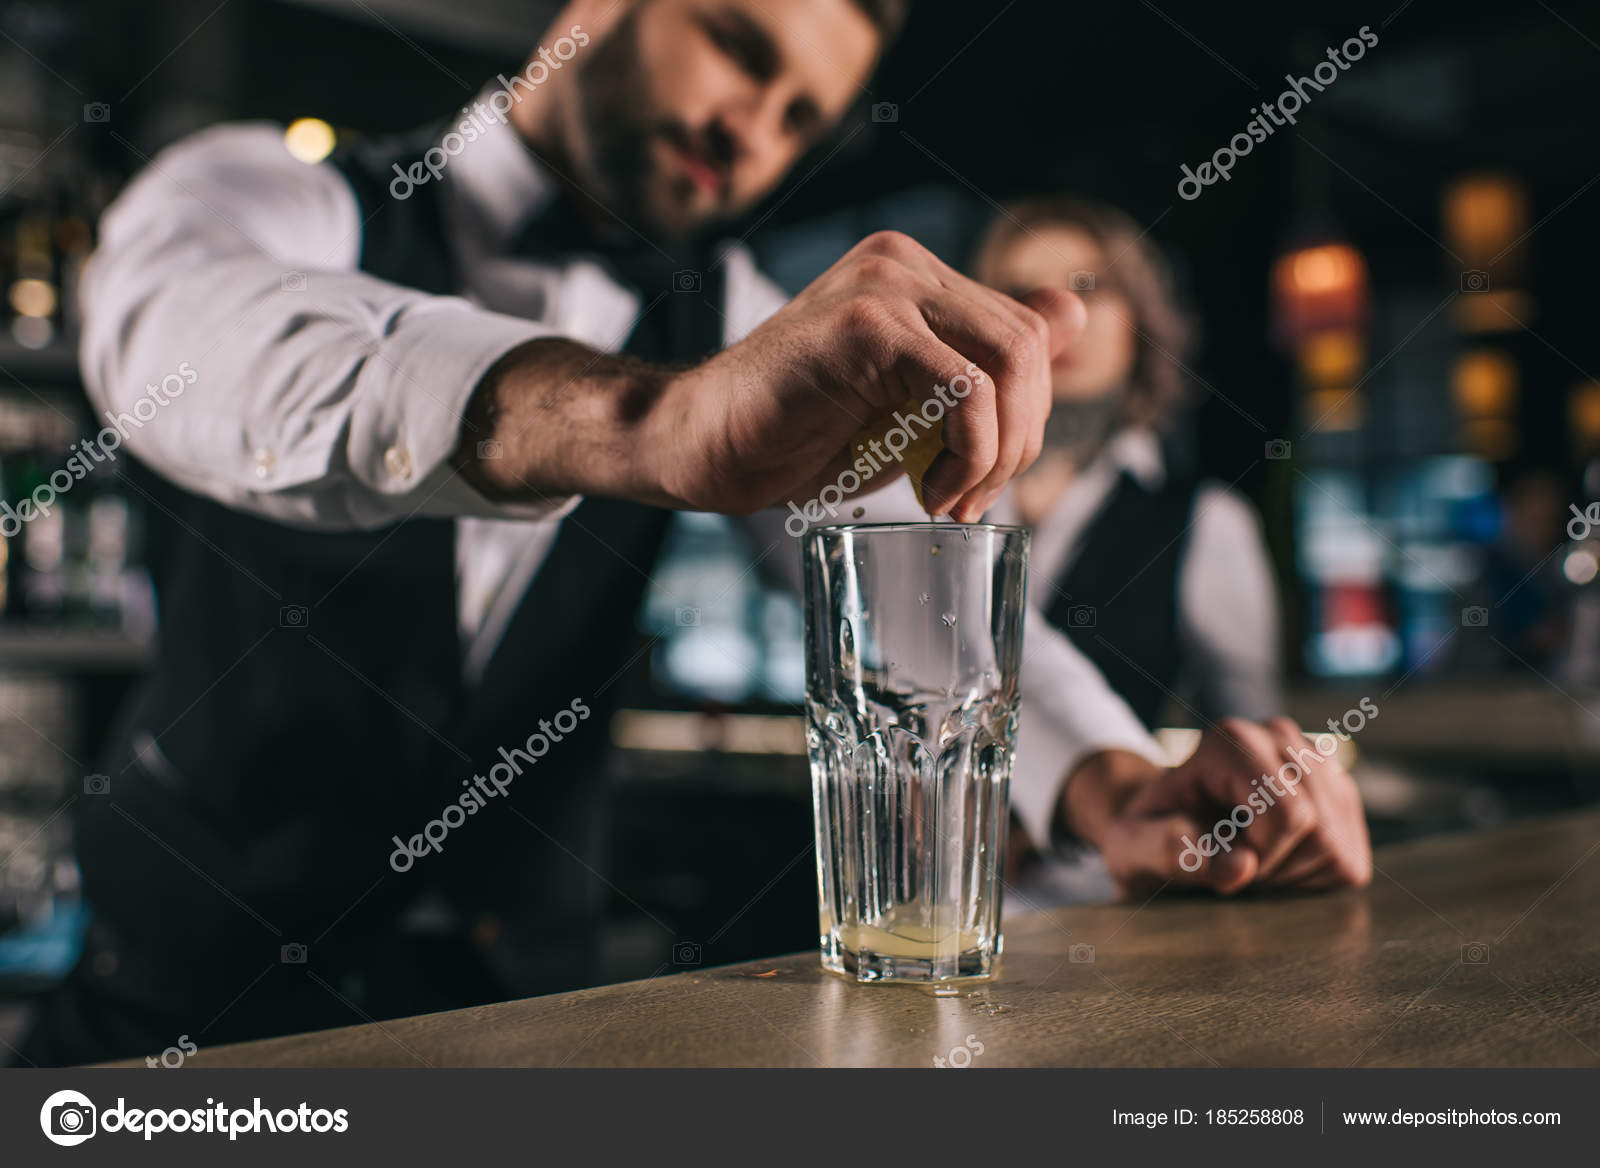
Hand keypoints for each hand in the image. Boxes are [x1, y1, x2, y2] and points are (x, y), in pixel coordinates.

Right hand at [456, 231, 1081, 517]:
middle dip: (1023, 439)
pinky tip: (933, 490)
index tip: (978, 485)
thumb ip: (986, 359)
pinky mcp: (864, 326)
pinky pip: (966, 388)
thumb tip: (1079, 313)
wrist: (696, 444)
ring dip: (999, 452)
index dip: (1026, 420)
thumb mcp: (907, 404)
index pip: (1028, 335)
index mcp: (914, 275)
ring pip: (1010, 362)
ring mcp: (882, 286)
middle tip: (969, 500)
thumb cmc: (792, 433)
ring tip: (951, 498)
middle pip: (1031, 346)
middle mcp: (902, 263)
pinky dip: (970, 453)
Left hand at [1060, 719, 1371, 895]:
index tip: (1221, 863)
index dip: (1262, 857)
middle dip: (1277, 868)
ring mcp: (1318, 760)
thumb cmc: (1148, 835)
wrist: (1169, 825)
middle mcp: (1280, 736)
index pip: (1289, 815)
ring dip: (1294, 875)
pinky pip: (1350, 859)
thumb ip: (1171, 852)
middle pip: (1319, 831)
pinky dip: (1313, 878)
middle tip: (1237, 867)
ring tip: (1254, 862)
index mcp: (1230, 740)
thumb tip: (1241, 866)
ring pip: (1338, 845)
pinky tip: (1278, 862)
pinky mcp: (1341, 793)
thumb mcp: (1136, 848)